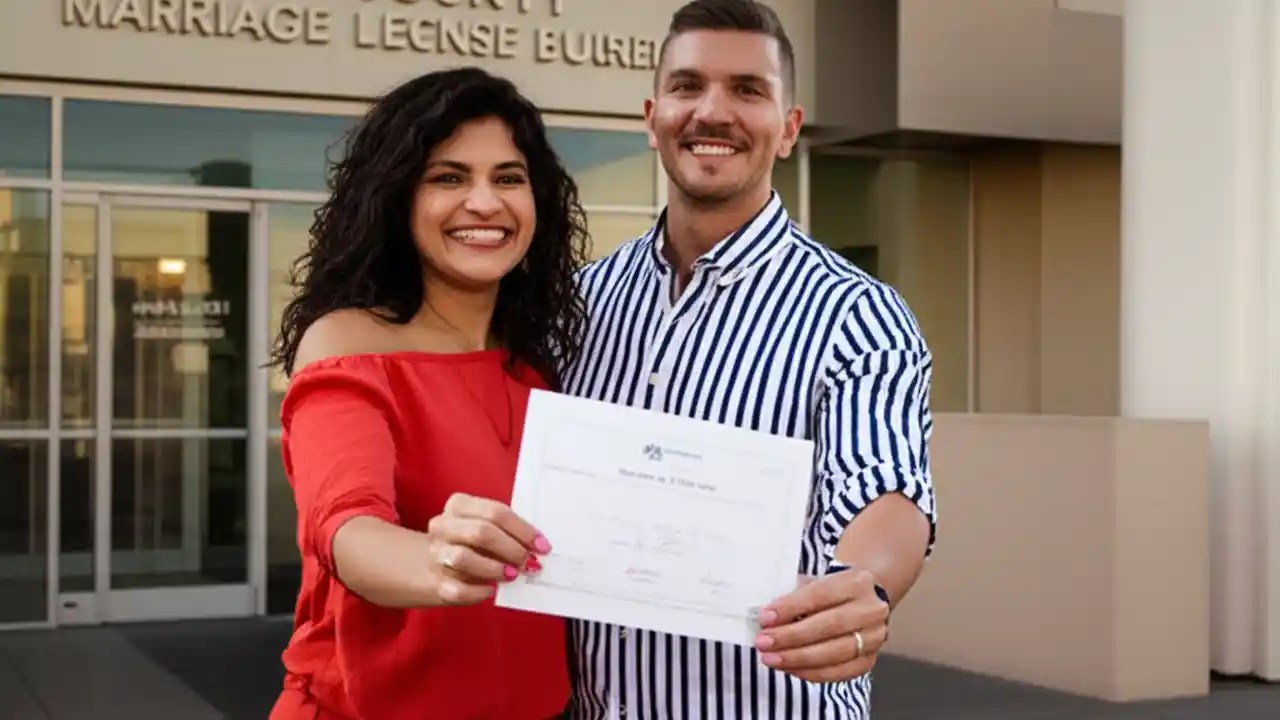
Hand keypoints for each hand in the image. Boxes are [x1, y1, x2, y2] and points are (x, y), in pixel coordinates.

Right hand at [422, 492, 550, 605]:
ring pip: (462, 558)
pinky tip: (491, 590)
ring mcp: (436, 554)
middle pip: (480, 533)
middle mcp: (443, 526)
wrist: (432, 564)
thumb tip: (538, 546)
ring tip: (512, 575)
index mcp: (459, 505)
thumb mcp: (485, 527)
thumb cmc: (470, 542)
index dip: (522, 530)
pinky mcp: (434, 582)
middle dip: (511, 549)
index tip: (542, 546)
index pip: (495, 512)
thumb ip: (507, 531)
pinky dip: (477, 592)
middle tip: (530, 563)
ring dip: (493, 568)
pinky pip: (456, 589)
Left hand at [752, 570, 889, 682]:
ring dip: (797, 658)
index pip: (821, 594)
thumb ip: (793, 596)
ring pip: (835, 652)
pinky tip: (789, 668)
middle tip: (763, 642)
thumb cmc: (830, 590)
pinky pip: (839, 672)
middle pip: (829, 626)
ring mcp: (873, 637)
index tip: (765, 618)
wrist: (862, 601)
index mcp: (856, 581)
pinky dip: (811, 672)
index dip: (791, 607)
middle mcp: (871, 610)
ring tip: (771, 658)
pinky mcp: (868, 661)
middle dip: (791, 637)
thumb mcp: (814, 581)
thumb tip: (764, 617)